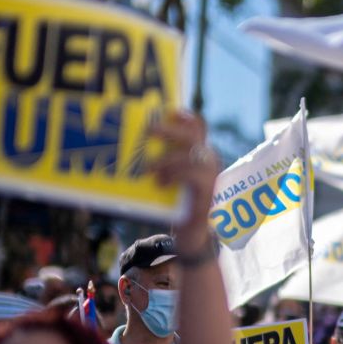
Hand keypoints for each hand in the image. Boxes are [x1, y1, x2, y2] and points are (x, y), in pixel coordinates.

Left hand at [148, 111, 220, 244]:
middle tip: (148, 132)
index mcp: (198, 152)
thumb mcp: (167, 174)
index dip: (185, 116)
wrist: (190, 231)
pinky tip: (161, 182)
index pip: (198, 126)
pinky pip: (193, 175)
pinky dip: (175, 176)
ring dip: (168, 160)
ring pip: (191, 155)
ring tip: (150, 169)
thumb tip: (132, 142)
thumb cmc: (175, 200)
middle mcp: (208, 160)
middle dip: (170, 131)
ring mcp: (210, 175)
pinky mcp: (208, 191)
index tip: (167, 111)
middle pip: (194, 135)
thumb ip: (160, 159)